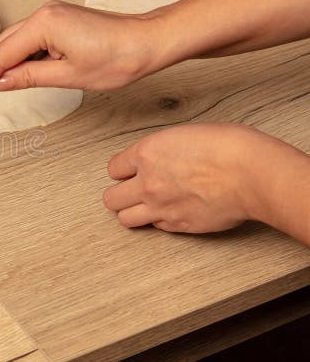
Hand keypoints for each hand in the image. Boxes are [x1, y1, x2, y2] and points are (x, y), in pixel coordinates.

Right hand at [0, 0, 168, 103]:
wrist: (148, 41)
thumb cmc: (119, 57)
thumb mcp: (68, 76)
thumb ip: (28, 77)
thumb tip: (0, 83)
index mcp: (43, 23)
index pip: (2, 55)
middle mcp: (43, 12)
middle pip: (4, 44)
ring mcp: (51, 13)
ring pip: (16, 41)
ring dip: (8, 65)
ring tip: (1, 90)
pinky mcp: (60, 18)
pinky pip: (31, 37)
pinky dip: (24, 56)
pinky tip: (24, 74)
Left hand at [103, 123, 285, 232]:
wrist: (251, 174)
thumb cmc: (228, 148)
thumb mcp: (183, 134)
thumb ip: (161, 149)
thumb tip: (156, 157)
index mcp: (147, 153)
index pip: (113, 169)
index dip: (122, 170)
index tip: (129, 172)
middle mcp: (147, 182)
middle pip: (111, 198)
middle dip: (120, 194)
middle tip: (132, 191)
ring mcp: (161, 207)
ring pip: (125, 218)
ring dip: (133, 212)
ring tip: (146, 206)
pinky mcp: (178, 225)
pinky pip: (156, 227)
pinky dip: (160, 221)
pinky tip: (172, 211)